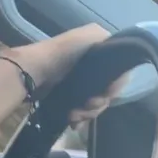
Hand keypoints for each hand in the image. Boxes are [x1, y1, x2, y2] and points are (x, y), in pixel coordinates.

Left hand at [9, 24, 123, 123]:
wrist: (34, 68)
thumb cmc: (65, 51)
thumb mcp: (93, 35)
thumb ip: (113, 44)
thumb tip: (122, 68)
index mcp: (100, 57)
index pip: (118, 79)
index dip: (115, 88)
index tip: (106, 93)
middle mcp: (92, 72)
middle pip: (106, 95)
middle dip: (99, 104)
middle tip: (88, 105)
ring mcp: (79, 86)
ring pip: (94, 107)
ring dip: (88, 113)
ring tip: (75, 115)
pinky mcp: (66, 99)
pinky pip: (81, 113)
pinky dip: (79, 119)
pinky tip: (73, 122)